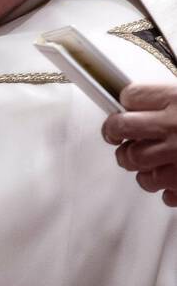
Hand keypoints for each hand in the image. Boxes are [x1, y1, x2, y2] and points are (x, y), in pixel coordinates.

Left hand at [103, 83, 176, 206]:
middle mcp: (174, 127)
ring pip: (134, 161)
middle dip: (115, 133)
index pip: (130, 96)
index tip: (123, 109)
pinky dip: (163, 187)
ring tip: (148, 159)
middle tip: (116, 136)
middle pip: (121, 127)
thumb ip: (170, 102)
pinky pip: (160, 190)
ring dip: (136, 163)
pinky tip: (170, 178)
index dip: (124, 103)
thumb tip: (138, 105)